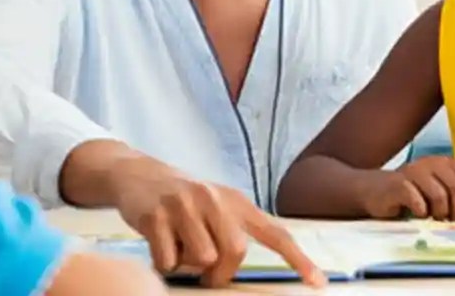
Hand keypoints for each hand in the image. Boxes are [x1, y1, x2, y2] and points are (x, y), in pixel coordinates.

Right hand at [112, 160, 325, 288]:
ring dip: (188, 265)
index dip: (298, 259)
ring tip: (177, 247)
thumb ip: (234, 230)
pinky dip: (163, 264)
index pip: (276, 233)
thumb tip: (239, 268)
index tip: (317, 282)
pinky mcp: (156, 216)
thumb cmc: (183, 199)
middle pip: (234, 252)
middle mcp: (214, 199)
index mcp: (236, 201)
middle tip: (204, 273)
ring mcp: (184, 205)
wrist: (136, 173)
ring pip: (201, 259)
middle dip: (220, 273)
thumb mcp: (215, 205)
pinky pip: (168, 261)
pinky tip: (158, 244)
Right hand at [357, 156, 454, 220]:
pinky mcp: (398, 183)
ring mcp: (415, 171)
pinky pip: (419, 202)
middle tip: (450, 222)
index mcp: (448, 163)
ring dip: (439, 214)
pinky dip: (421, 214)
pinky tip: (416, 214)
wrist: (375, 192)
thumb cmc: (412, 196)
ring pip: (441, 196)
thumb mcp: (441, 192)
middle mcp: (433, 162)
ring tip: (432, 218)